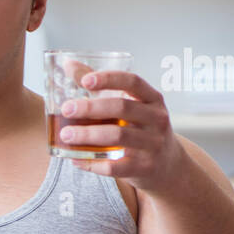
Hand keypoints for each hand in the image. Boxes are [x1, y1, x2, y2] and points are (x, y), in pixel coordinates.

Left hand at [58, 70, 185, 194]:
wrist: (168, 167)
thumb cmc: (142, 129)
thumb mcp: (132, 106)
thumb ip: (101, 87)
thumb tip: (69, 65)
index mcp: (152, 100)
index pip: (133, 82)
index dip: (109, 79)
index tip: (86, 81)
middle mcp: (156, 119)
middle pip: (122, 108)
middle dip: (91, 108)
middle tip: (66, 109)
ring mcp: (152, 144)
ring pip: (118, 136)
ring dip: (88, 135)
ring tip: (65, 134)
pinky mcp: (144, 168)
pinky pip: (115, 166)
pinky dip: (92, 162)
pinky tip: (75, 158)